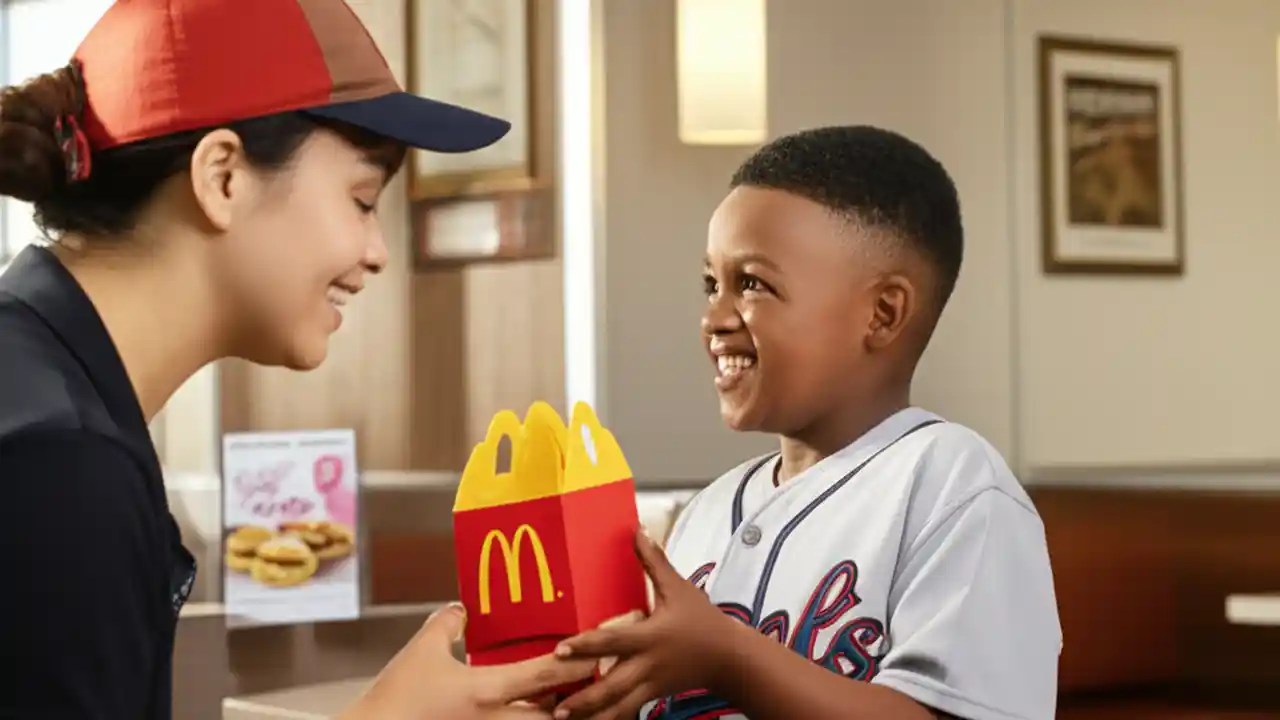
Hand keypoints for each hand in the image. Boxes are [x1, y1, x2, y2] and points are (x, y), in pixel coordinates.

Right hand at [339, 603, 594, 719]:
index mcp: (487, 690)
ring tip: (572, 700)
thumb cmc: (394, 699)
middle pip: (560, 716)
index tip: (604, 646)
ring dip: (558, 715)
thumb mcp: (421, 651)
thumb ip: (446, 624)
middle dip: (584, 701)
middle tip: (601, 681)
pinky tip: (536, 711)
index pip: (549, 673)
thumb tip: (462, 609)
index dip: (581, 658)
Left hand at [551, 530, 740, 719]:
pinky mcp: (654, 697)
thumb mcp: (679, 587)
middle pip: (612, 684)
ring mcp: (651, 685)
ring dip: (592, 715)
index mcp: (651, 636)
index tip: (561, 649)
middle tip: (557, 706)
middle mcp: (648, 664)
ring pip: (619, 705)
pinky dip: (610, 718)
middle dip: (585, 697)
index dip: (586, 646)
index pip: (613, 641)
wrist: (729, 658)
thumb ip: (654, 561)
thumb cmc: (702, 621)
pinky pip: (629, 711)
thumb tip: (638, 531)